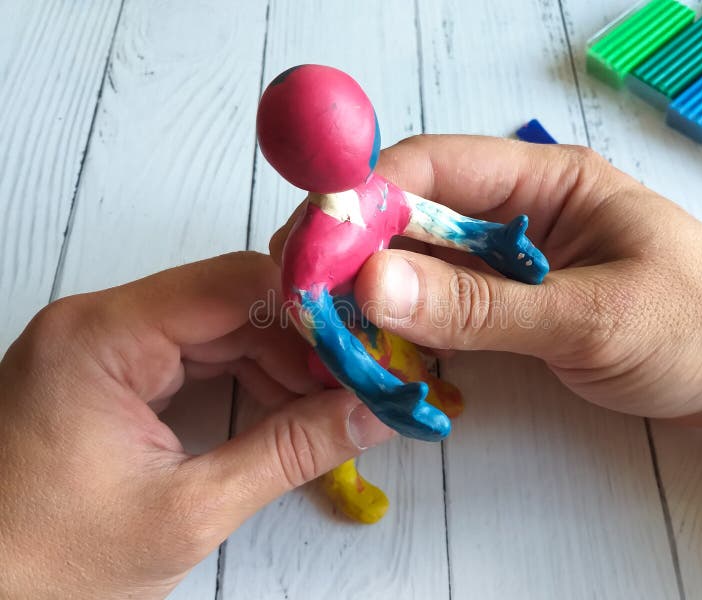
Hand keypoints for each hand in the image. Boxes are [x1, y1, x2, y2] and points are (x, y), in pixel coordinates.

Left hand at [0, 252, 393, 598]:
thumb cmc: (50, 563)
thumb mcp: (188, 511)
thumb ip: (290, 453)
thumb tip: (371, 414)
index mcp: (104, 335)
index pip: (235, 284)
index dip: (312, 312)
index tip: (367, 351)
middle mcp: (102, 321)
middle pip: (233, 302)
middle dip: (303, 346)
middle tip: (362, 387)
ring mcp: (104, 344)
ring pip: (221, 327)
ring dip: (281, 365)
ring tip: (331, 408)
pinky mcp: (110, 372)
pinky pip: (196, 354)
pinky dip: (247, 380)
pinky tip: (284, 412)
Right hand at [343, 135, 701, 459]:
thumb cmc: (697, 326)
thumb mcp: (591, 315)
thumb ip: (482, 305)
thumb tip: (376, 285)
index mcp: (544, 182)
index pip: (432, 168)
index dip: (363, 201)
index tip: (312, 247)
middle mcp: (515, 214)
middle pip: (411, 218)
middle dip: (353, 254)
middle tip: (303, 299)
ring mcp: (508, 263)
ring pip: (417, 266)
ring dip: (371, 296)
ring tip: (327, 332)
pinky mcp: (507, 308)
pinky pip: (438, 309)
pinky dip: (404, 329)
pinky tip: (377, 352)